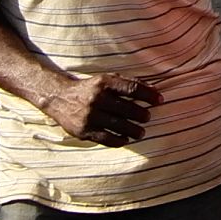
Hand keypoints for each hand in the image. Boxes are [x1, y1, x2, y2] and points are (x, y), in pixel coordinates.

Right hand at [41, 72, 161, 145]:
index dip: (149, 95)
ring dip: (133, 130)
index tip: (160, 100)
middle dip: (141, 114)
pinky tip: (126, 140)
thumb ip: (129, 83)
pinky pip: (105, 138)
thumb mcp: (108, 79)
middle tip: (148, 118)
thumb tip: (153, 89)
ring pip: (117, 125)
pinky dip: (118, 140)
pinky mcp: (83, 131)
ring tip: (141, 132)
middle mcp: (97, 99)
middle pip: (126, 108)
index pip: (132, 88)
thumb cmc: (91, 88)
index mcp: (105, 83)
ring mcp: (90, 116)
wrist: (61, 98)